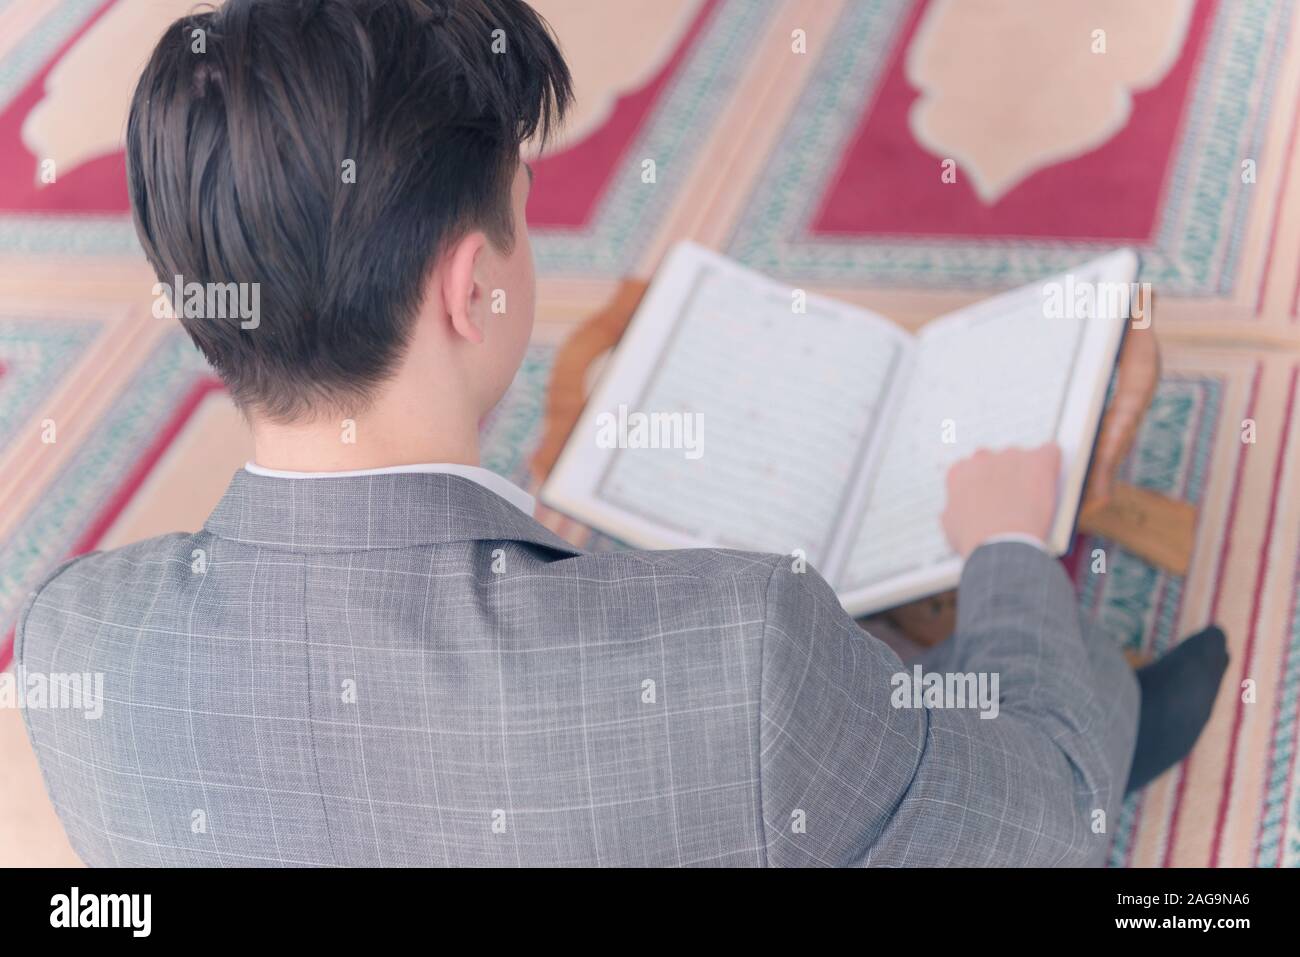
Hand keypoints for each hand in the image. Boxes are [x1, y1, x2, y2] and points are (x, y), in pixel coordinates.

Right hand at [941, 443, 1061, 558]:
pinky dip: (1051, 462)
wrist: (1000, 545)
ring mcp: (1011, 457)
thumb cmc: (975, 539)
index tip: (990, 498)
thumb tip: (959, 508)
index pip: (972, 469)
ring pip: (1022, 458)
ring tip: (1033, 496)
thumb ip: (954, 508)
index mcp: (960, 472)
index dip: (982, 485)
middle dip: (1004, 475)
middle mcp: (982, 458)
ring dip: (1027, 472)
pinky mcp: (1037, 461)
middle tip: (1012, 499)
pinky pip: (1049, 452)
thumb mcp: (950, 525)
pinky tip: (1052, 476)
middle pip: (997, 460)